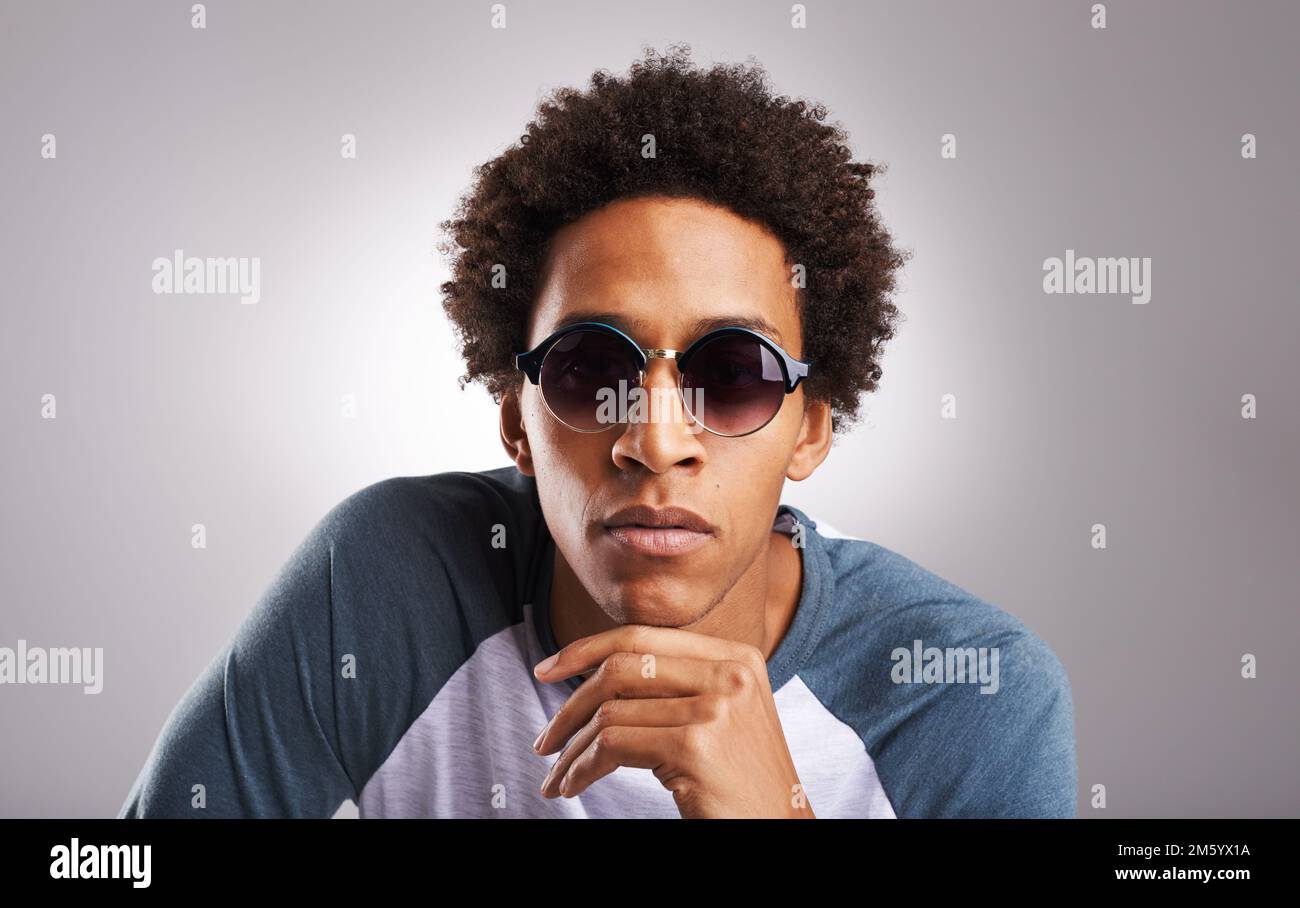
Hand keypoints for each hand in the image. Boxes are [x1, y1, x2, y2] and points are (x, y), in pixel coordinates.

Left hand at [530, 624, 815, 817]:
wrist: (780, 830)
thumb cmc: (742, 781)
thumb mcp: (721, 715)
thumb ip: (678, 685)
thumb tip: (598, 674)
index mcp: (736, 656)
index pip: (643, 636)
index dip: (586, 648)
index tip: (547, 670)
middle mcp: (730, 673)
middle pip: (621, 669)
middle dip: (570, 706)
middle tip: (545, 740)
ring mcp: (714, 707)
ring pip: (610, 712)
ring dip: (573, 749)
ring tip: (558, 775)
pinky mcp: (695, 745)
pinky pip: (612, 746)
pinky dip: (582, 768)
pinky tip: (575, 784)